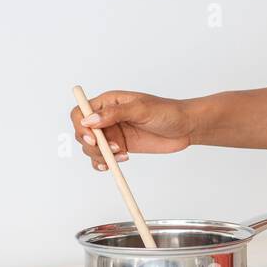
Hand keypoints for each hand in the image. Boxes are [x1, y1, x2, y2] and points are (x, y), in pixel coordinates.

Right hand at [69, 91, 193, 170]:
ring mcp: (113, 133)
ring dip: (100, 155)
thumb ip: (115, 113)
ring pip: (90, 148)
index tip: (93, 138)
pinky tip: (112, 165)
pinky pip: (101, 158)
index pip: (80, 112)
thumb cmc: (167, 112)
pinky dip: (102, 164)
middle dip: (93, 144)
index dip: (80, 126)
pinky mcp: (120, 147)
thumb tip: (89, 120)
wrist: (185, 127)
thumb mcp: (142, 109)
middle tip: (115, 148)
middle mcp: (107, 117)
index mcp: (109, 102)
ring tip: (123, 154)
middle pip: (82, 133)